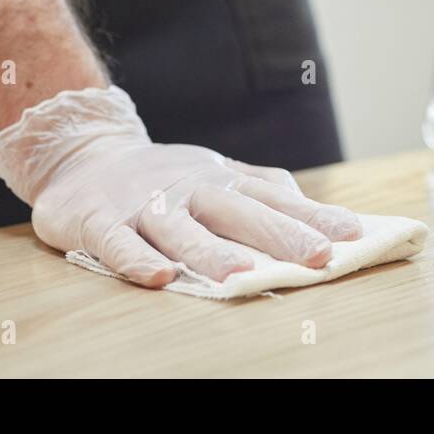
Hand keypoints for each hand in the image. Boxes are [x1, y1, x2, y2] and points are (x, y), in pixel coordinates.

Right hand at [0, 86, 361, 287]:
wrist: (81, 155)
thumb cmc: (163, 176)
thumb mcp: (218, 174)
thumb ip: (263, 189)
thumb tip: (314, 210)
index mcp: (223, 181)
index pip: (276, 200)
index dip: (314, 216)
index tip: (352, 234)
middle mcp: (191, 190)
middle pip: (239, 214)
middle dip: (280, 235)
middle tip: (318, 257)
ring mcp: (146, 206)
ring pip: (183, 232)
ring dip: (212, 252)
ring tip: (244, 274)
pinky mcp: (100, 221)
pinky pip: (119, 244)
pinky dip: (137, 260)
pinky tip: (160, 278)